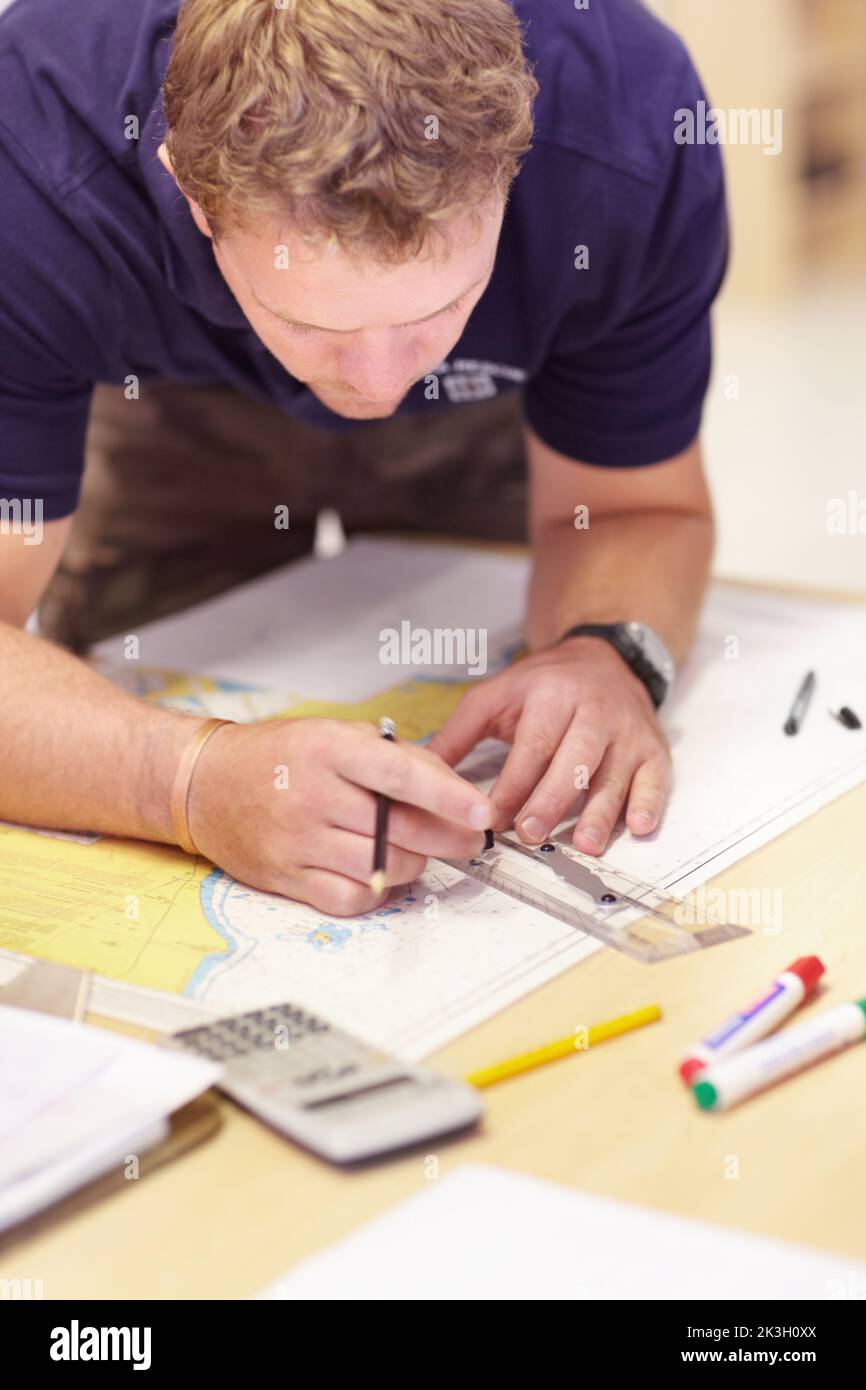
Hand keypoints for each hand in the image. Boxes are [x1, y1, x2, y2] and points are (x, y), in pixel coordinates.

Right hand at [186, 718, 491, 914]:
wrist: (204, 783)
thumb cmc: (279, 756)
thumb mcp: (335, 734)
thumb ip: (394, 757)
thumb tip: (452, 790)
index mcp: (327, 748)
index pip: (398, 774)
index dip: (447, 795)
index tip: (481, 813)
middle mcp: (310, 794)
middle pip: (398, 829)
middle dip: (448, 838)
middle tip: (468, 839)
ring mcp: (296, 840)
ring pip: (382, 868)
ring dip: (415, 864)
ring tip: (417, 849)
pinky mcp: (286, 878)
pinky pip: (350, 899)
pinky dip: (378, 892)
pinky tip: (382, 873)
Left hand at [427, 636, 670, 853]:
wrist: (605, 658)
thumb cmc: (546, 685)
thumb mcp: (497, 696)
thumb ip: (459, 734)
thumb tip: (420, 772)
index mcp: (553, 695)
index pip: (532, 745)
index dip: (513, 785)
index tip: (493, 817)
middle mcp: (595, 711)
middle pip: (575, 760)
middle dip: (552, 801)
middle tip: (531, 834)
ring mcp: (628, 732)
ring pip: (615, 774)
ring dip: (601, 812)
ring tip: (585, 844)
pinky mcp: (653, 749)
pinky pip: (655, 778)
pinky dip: (649, 802)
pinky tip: (639, 825)